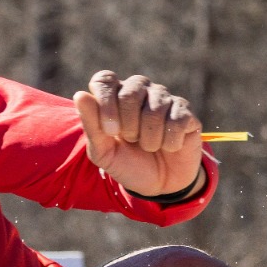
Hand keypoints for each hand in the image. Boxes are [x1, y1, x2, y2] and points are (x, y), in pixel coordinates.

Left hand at [72, 71, 204, 197]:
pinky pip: (177, 121)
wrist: (159, 186)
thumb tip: (80, 95)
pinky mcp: (186, 113)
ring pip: (155, 109)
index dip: (106, 103)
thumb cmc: (127, 164)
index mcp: (115, 95)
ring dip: (149, 139)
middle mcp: (139, 90)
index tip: (110, 131)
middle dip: (128, 125)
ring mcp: (164, 99)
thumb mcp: (103, 152)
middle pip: (130, 92)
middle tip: (132, 141)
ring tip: (149, 147)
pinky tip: (169, 147)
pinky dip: (170, 142)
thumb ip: (91, 125)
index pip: (105, 80)